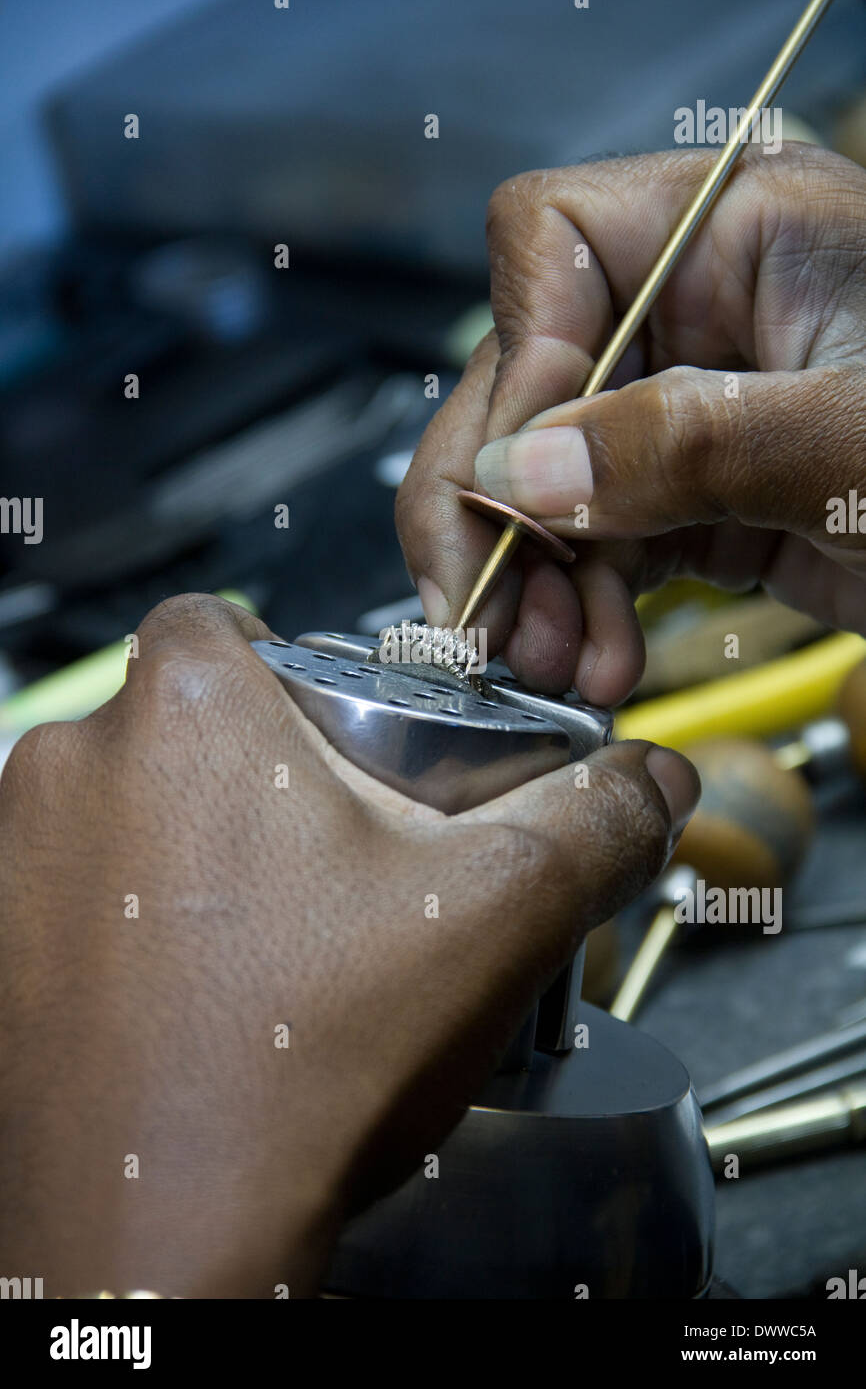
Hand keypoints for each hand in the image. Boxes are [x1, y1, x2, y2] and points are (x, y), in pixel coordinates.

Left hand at [0, 594, 696, 1296]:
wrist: (163, 1241)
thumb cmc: (298, 1072)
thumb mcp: (495, 920)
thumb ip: (592, 824)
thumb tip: (652, 781)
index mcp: (186, 710)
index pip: (228, 620)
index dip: (297, 679)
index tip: (344, 752)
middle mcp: (72, 762)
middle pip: (186, 720)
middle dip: (258, 770)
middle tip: (333, 863)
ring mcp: (15, 856)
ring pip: (130, 804)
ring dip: (194, 845)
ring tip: (273, 937)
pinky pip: (77, 886)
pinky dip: (133, 914)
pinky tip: (201, 987)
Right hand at [396, 144, 865, 702]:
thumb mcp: (864, 444)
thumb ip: (696, 443)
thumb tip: (529, 473)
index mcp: (745, 233)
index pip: (555, 245)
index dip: (520, 361)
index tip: (521, 484)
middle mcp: (700, 315)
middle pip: (525, 381)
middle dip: (496, 510)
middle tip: (479, 619)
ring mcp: (694, 416)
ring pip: (545, 482)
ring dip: (531, 583)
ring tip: (552, 666)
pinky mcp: (703, 504)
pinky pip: (598, 550)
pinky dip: (580, 613)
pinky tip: (594, 665)